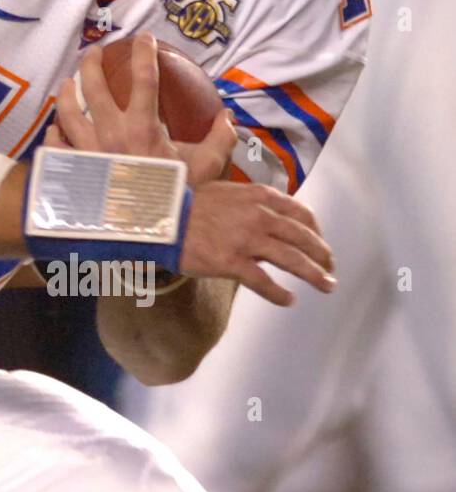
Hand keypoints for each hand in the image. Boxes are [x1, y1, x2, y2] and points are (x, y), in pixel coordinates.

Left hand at [48, 33, 235, 184]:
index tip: (143, 38)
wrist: (149, 232)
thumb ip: (219, 140)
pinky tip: (56, 130)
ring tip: (67, 84)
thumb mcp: (206, 168)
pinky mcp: (75, 170)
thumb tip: (228, 118)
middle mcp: (111, 134)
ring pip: (67, 113)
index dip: (144, 53)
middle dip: (90, 64)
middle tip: (92, 52)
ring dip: (65, 94)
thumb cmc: (176, 200)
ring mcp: (88, 152)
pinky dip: (55, 136)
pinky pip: (57, 147)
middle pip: (93, 87)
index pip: (144, 78)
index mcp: (143, 128)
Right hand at [179, 180, 334, 304]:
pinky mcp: (232, 263)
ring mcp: (246, 240)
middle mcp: (258, 216)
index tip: (320, 242)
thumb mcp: (225, 192)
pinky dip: (280, 294)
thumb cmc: (188, 205)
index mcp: (258, 196)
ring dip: (315, 275)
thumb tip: (270, 219)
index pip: (301, 213)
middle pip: (303, 238)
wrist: (161, 218)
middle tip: (331, 268)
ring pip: (293, 261)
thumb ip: (251, 202)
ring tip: (326, 285)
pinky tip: (289, 300)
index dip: (316, 231)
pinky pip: (264, 282)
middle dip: (323, 255)